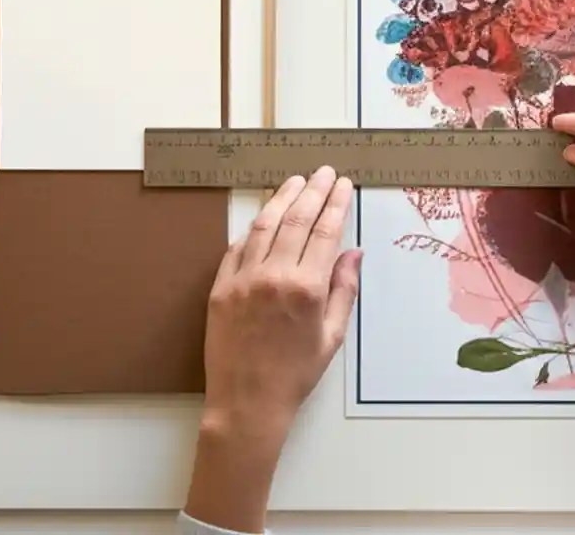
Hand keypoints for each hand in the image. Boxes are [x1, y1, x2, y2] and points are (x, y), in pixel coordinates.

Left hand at [184, 169, 360, 532]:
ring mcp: (243, 280)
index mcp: (308, 288)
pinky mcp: (220, 289)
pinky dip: (253, 228)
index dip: (336, 203)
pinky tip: (264, 217)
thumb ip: (344, 289)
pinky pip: (237, 248)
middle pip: (297, 219)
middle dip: (313, 191)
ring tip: (294, 182)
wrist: (247, 403)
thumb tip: (354, 253)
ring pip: (264, 226)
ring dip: (281, 199)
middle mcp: (274, 276)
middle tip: (322, 172)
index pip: (326, 231)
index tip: (342, 184)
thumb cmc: (296, 374)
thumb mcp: (333, 335)